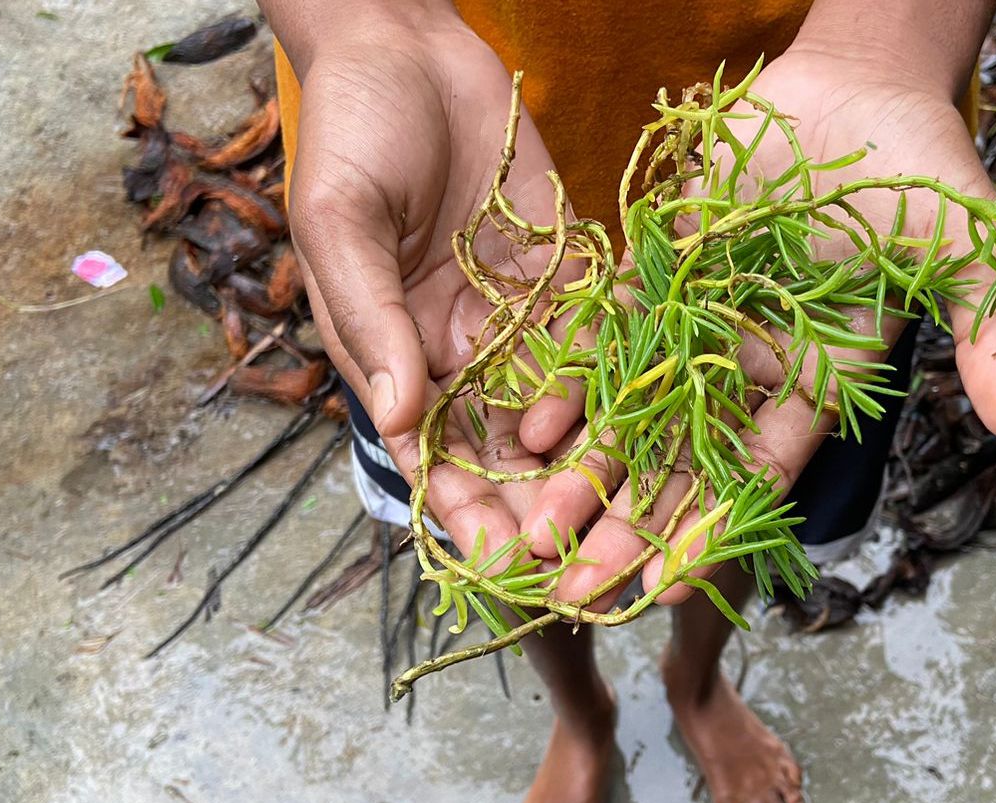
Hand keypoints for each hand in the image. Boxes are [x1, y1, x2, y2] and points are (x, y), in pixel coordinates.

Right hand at [279, 8, 582, 545]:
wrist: (407, 42)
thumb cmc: (351, 130)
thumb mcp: (342, 224)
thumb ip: (371, 322)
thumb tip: (397, 423)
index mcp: (395, 350)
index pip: (430, 450)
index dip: (462, 506)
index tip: (499, 557)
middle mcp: (459, 345)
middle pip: (503, 443)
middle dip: (538, 500)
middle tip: (582, 555)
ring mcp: (515, 309)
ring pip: (559, 399)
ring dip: (588, 454)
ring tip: (627, 507)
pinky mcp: (566, 266)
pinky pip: (597, 327)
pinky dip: (619, 368)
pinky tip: (653, 414)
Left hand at [521, 45, 995, 609]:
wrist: (864, 86)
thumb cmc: (929, 174)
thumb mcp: (972, 254)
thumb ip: (986, 335)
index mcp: (820, 379)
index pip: (759, 474)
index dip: (712, 529)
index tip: (664, 587)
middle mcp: (753, 365)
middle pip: (681, 465)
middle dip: (628, 530)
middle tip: (571, 593)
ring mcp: (700, 320)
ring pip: (634, 414)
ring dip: (586, 474)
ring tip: (532, 536)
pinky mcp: (661, 269)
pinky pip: (608, 333)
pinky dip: (573, 378)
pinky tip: (531, 430)